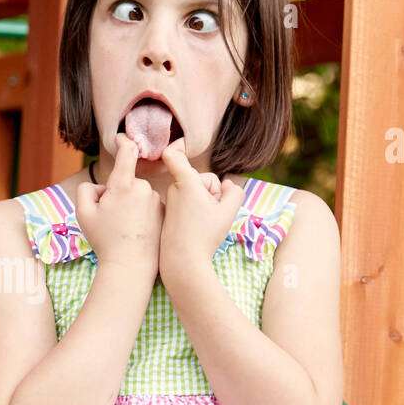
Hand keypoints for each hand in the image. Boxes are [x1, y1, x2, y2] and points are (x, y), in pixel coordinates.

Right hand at [74, 133, 163, 274]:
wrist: (130, 266)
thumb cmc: (105, 240)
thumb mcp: (83, 213)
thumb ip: (85, 190)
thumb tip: (100, 185)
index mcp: (123, 185)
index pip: (128, 152)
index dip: (124, 141)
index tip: (123, 137)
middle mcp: (144, 188)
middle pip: (127, 181)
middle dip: (117, 192)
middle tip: (109, 217)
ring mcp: (157, 201)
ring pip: (138, 195)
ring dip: (130, 204)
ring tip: (123, 227)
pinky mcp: (165, 213)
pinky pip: (149, 206)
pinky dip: (142, 214)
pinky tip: (137, 231)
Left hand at [158, 138, 243, 281]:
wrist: (182, 263)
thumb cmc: (204, 236)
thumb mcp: (228, 212)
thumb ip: (233, 192)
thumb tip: (227, 185)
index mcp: (186, 183)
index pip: (173, 154)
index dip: (177, 145)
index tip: (181, 142)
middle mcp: (174, 189)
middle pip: (199, 179)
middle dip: (211, 191)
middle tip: (214, 212)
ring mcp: (170, 202)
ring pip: (194, 193)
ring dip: (204, 203)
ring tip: (205, 223)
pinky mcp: (169, 214)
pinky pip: (188, 205)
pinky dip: (196, 212)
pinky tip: (198, 228)